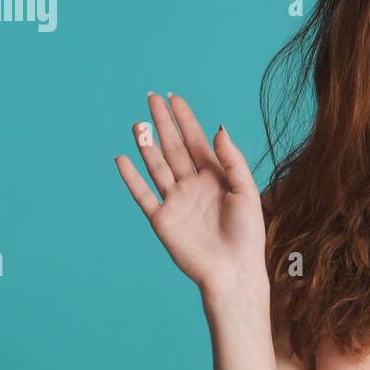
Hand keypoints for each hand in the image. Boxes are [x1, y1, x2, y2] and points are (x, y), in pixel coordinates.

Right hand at [114, 92, 268, 301]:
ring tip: (138, 123)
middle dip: (163, 123)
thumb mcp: (246, 192)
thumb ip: (232, 160)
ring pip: (156, 166)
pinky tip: (122, 158)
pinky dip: (131, 177)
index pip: (196, 141)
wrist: (233, 271)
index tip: (174, 98)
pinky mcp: (162, 220)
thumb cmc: (247, 235)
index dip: (185, 120)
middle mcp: (192, 186)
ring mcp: (175, 202)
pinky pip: (143, 194)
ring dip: (146, 144)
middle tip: (151, 98)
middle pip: (174, 147)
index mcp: (215, 178)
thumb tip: (218, 128)